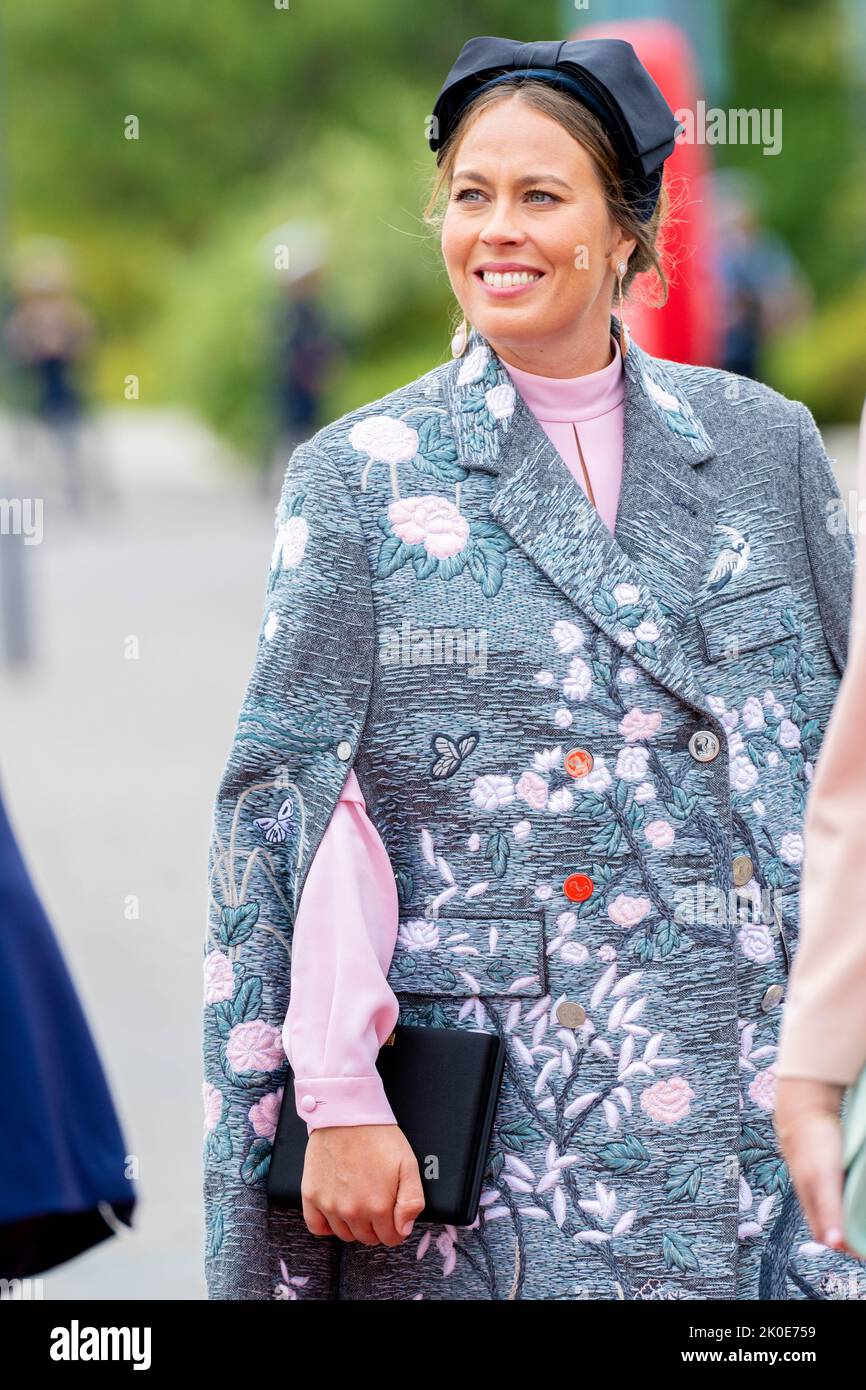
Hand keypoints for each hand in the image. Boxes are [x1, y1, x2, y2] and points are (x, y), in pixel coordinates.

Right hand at [300, 1124, 425, 1245]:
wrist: (345, 1113)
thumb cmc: (378, 1136)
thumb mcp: (408, 1163)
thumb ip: (412, 1200)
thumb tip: (404, 1229)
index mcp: (379, 1207)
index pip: (391, 1238)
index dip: (396, 1228)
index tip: (394, 1214)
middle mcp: (352, 1212)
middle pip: (368, 1238)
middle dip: (377, 1227)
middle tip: (377, 1203)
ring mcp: (329, 1205)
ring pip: (345, 1235)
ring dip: (354, 1225)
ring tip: (359, 1202)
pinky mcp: (311, 1196)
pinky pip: (316, 1227)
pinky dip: (326, 1225)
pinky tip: (336, 1211)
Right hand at [774, 1076, 861, 1257]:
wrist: (802, 1102)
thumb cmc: (813, 1140)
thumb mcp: (824, 1178)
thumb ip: (829, 1211)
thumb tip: (836, 1245)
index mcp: (811, 1200)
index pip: (828, 1237)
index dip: (846, 1247)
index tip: (865, 1252)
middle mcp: (811, 1192)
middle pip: (828, 1224)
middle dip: (847, 1235)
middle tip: (865, 1238)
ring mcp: (814, 1178)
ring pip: (830, 1207)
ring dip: (846, 1217)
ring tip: (862, 1219)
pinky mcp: (819, 1165)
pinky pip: (831, 1190)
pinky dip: (844, 1198)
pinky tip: (853, 1190)